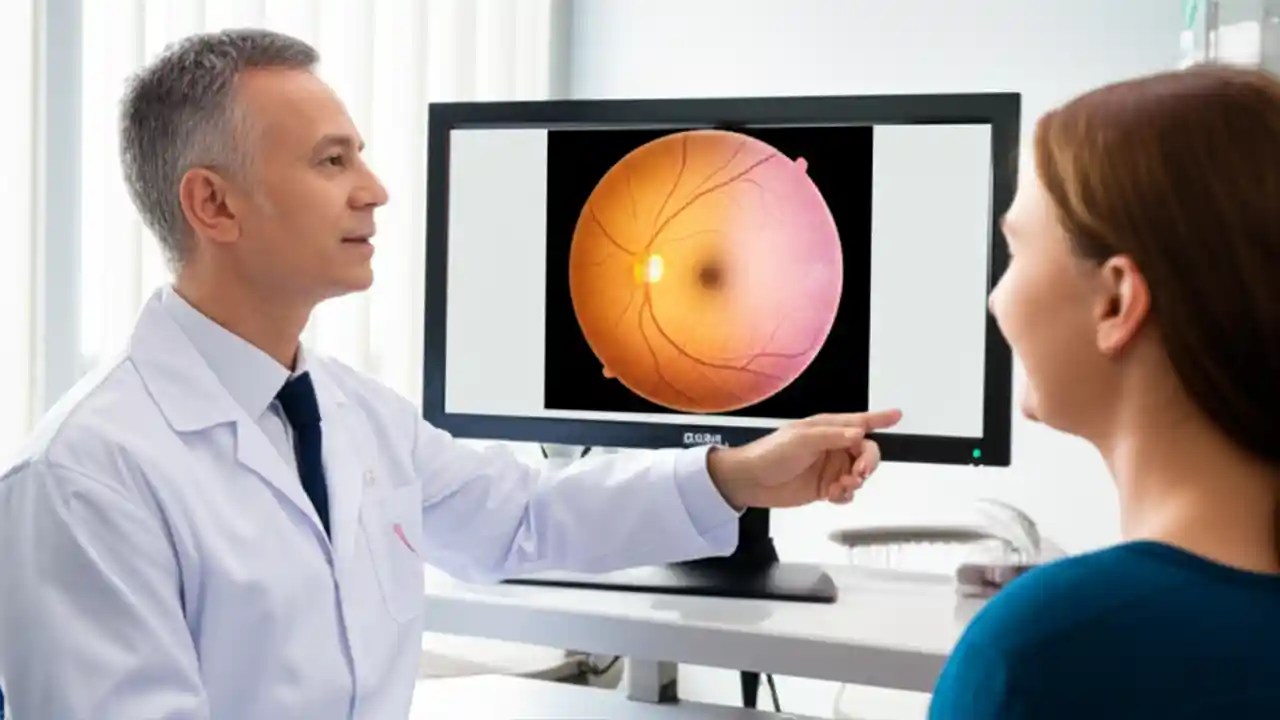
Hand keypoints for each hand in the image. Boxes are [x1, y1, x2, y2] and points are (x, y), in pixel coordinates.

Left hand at [706, 409, 902, 509]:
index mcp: (827, 428)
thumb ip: (833, 436)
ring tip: (841, 486)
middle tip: (860, 472)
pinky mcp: (824, 488)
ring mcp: (829, 468)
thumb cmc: (769, 453)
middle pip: (865, 452)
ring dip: (855, 482)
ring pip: (859, 474)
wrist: (751, 481)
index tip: (897, 416)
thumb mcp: (802, 439)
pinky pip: (846, 492)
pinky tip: (833, 496)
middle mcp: (832, 446)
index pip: (860, 422)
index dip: (879, 419)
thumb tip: (859, 433)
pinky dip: (845, 495)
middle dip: (868, 463)